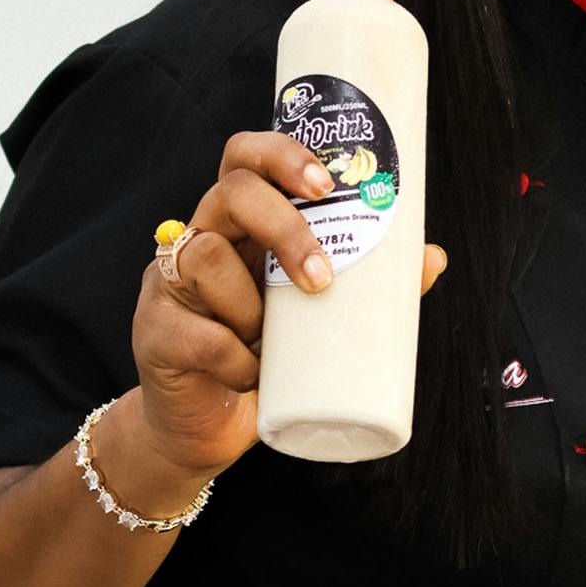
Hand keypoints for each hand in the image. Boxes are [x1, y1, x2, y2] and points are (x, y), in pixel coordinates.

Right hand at [126, 130, 445, 477]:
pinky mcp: (153, 331)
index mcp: (240, 223)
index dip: (282, 155)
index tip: (327, 185)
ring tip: (270, 339)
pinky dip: (236, 359)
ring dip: (252, 304)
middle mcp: (200, 238)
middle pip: (230, 192)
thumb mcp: (318, 319)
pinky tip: (252, 374)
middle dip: (283, 226)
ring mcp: (169, 282)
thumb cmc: (266, 361)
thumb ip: (369, 286)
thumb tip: (432, 256)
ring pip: (207, 258)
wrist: (205, 431)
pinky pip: (199, 333)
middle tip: (321, 276)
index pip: (246, 157)